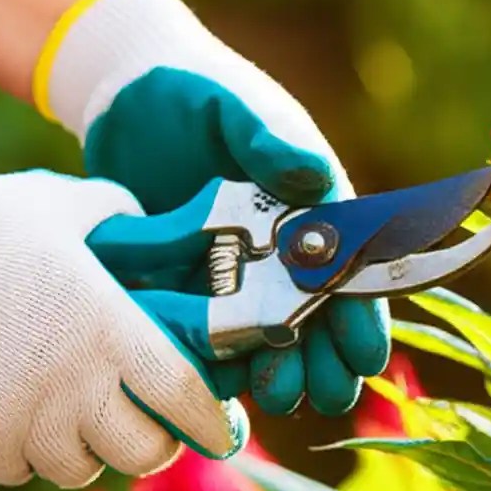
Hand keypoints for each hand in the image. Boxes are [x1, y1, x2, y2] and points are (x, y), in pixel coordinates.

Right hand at [0, 137, 245, 486]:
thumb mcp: (62, 203)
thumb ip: (117, 215)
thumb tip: (145, 226)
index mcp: (110, 329)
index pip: (184, 398)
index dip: (210, 422)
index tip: (221, 429)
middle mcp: (76, 387)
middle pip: (143, 454)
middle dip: (154, 443)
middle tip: (146, 421)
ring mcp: (24, 422)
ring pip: (81, 469)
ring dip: (88, 448)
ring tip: (77, 416)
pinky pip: (19, 471)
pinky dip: (26, 455)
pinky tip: (19, 418)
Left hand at [35, 0, 390, 415]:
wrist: (124, 96)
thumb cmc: (193, 89)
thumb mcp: (235, 108)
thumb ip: (270, 140)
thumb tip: (315, 176)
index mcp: (309, 204)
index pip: (349, 266)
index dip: (361, 312)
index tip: (365, 353)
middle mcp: (279, 245)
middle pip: (315, 313)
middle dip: (326, 358)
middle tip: (328, 396)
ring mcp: (233, 269)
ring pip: (266, 334)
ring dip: (279, 369)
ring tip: (280, 400)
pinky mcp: (186, 284)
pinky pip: (208, 333)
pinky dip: (218, 360)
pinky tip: (222, 386)